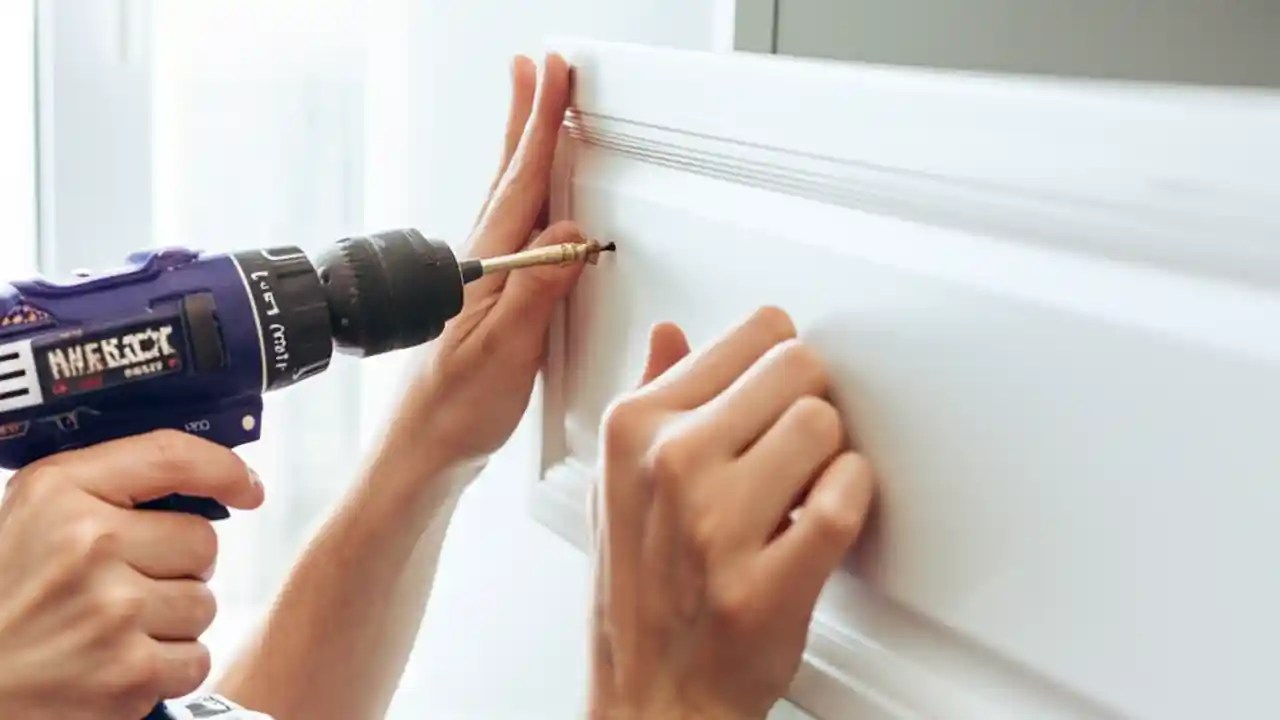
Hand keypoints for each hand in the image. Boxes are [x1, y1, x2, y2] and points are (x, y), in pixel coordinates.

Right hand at [0, 431, 262, 718]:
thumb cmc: (1, 594)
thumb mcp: (31, 514)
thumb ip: (105, 486)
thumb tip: (203, 477)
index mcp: (60, 495)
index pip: (172, 457)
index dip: (224, 469)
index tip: (246, 488)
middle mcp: (88, 545)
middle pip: (202, 542)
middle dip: (179, 566)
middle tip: (127, 584)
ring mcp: (111, 613)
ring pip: (203, 603)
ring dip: (173, 619)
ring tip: (113, 629)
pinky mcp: (128, 675)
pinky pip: (196, 659)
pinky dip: (169, 668)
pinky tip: (120, 664)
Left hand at [385, 52, 582, 472]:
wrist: (423, 450)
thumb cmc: (456, 411)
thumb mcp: (505, 354)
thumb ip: (535, 291)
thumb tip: (567, 234)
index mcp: (483, 269)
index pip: (520, 183)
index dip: (539, 125)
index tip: (552, 76)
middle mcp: (477, 266)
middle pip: (508, 176)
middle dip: (526, 117)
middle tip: (538, 68)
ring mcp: (479, 280)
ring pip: (508, 198)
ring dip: (523, 150)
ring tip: (534, 113)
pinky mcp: (486, 299)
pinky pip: (512, 230)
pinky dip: (526, 196)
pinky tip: (533, 200)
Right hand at [589, 308, 875, 719]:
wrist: (651, 697)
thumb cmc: (638, 594)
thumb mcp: (616, 482)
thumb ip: (650, 397)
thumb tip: (671, 335)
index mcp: (633, 427)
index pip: (756, 331)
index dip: (782, 363)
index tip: (778, 394)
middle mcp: (670, 463)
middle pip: (798, 367)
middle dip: (811, 403)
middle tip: (796, 445)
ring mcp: (715, 524)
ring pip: (825, 426)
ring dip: (830, 457)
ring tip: (801, 490)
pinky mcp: (765, 581)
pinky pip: (844, 498)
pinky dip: (851, 502)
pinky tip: (823, 518)